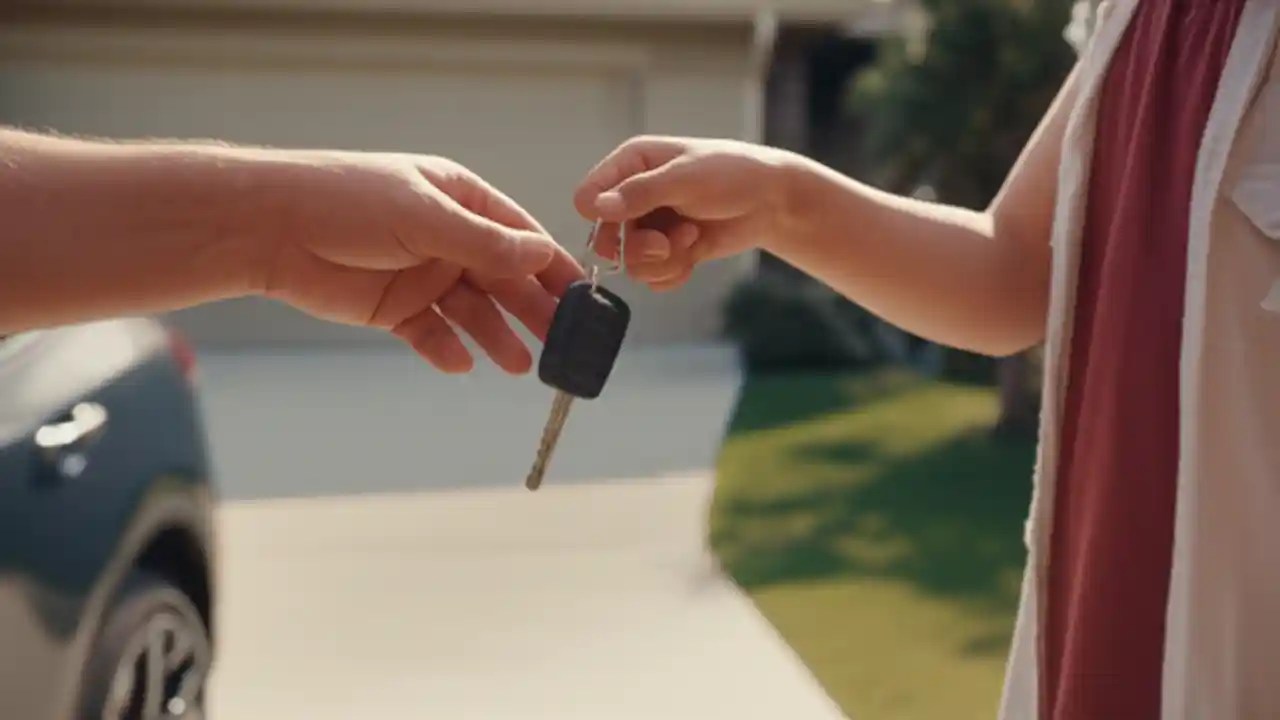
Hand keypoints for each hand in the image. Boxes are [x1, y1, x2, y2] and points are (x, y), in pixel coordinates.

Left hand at [262, 152, 582, 372]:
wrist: (270, 228)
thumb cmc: (348, 202)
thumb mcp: (427, 217)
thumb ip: (486, 244)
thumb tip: (542, 255)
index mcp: (460, 201)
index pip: (520, 236)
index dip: (551, 268)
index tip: (583, 299)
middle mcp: (447, 238)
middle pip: (502, 280)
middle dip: (532, 310)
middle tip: (561, 344)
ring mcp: (421, 275)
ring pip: (472, 312)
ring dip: (496, 337)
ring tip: (519, 365)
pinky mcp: (394, 309)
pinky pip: (431, 334)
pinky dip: (447, 350)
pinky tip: (461, 365)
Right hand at [573, 136, 796, 291]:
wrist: (770, 201)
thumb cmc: (731, 174)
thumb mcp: (685, 178)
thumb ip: (640, 193)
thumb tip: (596, 208)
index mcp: (630, 165)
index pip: (589, 196)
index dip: (601, 217)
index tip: (626, 223)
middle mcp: (634, 197)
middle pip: (606, 239)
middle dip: (637, 249)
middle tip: (665, 244)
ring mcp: (651, 226)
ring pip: (630, 264)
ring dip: (663, 260)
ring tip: (691, 240)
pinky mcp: (668, 252)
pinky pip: (653, 277)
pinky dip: (673, 273)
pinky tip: (695, 254)